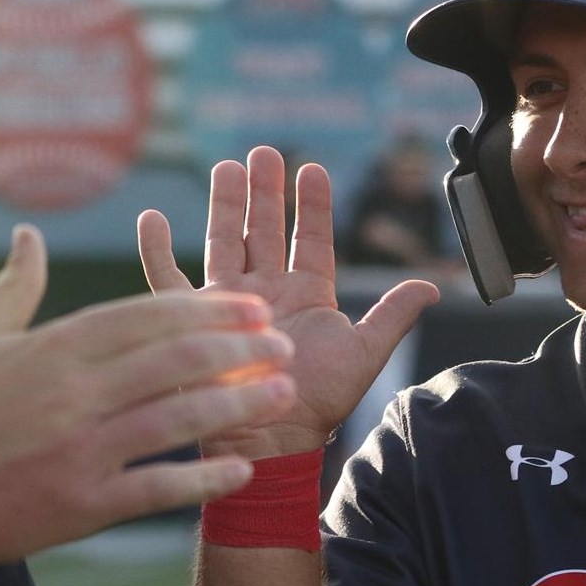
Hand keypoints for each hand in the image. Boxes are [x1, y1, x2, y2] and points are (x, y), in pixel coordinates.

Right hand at [0, 224, 298, 565]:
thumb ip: (16, 286)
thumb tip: (30, 234)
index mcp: (52, 348)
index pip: (148, 315)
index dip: (209, 309)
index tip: (254, 306)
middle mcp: (71, 393)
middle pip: (177, 360)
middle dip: (241, 350)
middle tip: (286, 345)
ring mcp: (78, 450)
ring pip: (178, 419)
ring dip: (239, 405)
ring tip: (284, 395)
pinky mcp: (79, 505)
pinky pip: (157, 487)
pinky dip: (203, 479)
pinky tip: (243, 470)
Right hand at [138, 146, 439, 459]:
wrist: (273, 433)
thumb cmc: (320, 399)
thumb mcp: (365, 351)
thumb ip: (393, 315)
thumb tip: (434, 286)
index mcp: (307, 295)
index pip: (310, 238)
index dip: (312, 204)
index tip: (313, 168)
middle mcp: (267, 293)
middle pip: (263, 229)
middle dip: (265, 191)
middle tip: (264, 152)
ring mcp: (230, 304)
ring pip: (223, 240)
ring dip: (224, 204)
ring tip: (225, 167)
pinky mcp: (195, 319)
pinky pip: (167, 278)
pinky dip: (155, 249)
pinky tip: (151, 218)